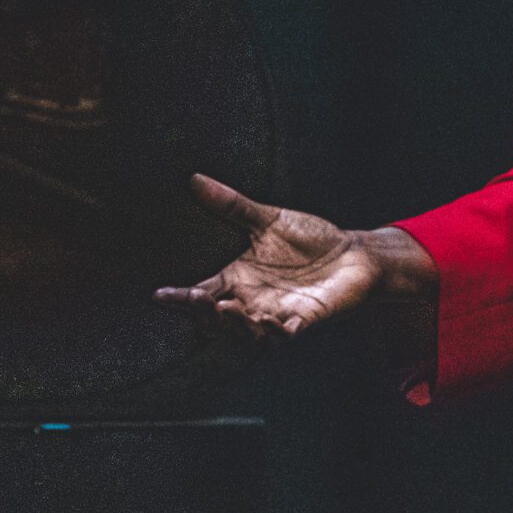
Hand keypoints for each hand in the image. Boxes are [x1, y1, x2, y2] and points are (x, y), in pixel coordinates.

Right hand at [152, 173, 406, 336]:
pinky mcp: (304, 319)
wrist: (353, 254)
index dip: (179, 298)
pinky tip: (271, 321)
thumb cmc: (309, 239)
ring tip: (228, 309)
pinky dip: (278, 331)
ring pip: (247, 331)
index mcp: (237, 279)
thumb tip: (196, 179)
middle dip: (205, 314)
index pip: (200, 293)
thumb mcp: (268, 219)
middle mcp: (251, 301)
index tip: (159, 295)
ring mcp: (276, 314)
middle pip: (217, 319)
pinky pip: (286, 333)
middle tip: (198, 300)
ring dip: (236, 324)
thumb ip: (232, 206)